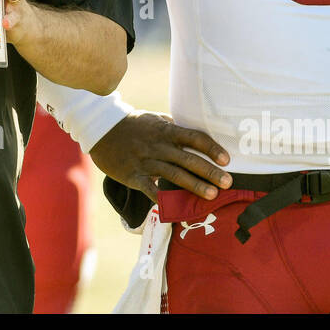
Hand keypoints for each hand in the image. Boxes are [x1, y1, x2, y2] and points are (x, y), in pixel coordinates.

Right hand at [90, 111, 232, 202]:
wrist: (100, 128)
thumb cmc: (132, 124)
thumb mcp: (155, 119)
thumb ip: (175, 127)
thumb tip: (197, 134)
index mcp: (166, 131)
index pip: (194, 138)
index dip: (212, 148)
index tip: (227, 160)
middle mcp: (158, 146)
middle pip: (188, 159)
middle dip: (210, 171)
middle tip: (229, 183)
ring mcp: (145, 161)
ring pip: (174, 175)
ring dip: (194, 186)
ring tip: (212, 196)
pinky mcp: (132, 175)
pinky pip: (149, 188)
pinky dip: (162, 199)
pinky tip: (176, 209)